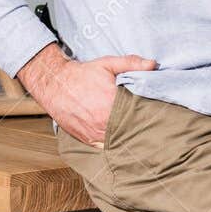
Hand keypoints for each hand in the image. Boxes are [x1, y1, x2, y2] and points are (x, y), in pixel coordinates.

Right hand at [17, 42, 155, 145]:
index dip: (149, 116)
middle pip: (130, 132)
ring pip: (118, 143)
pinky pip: (105, 147)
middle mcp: (103, 122)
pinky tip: (120, 140)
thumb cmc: (82, 74)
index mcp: (112, 103)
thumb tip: (153, 64)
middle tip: (150, 128)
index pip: (139, 116)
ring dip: (127, 139)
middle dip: (140, 129)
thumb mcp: (107, 64)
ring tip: (137, 136)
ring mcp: (94, 133)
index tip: (156, 115)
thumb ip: (132, 63)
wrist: (55, 83)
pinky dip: (113, 145)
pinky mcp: (87, 139)